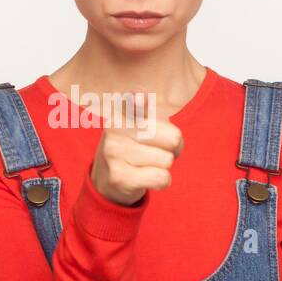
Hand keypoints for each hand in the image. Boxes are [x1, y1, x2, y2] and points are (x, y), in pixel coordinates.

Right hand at [89, 89, 183, 205]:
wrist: (108, 177)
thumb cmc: (136, 144)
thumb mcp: (145, 121)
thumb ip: (152, 108)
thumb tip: (147, 107)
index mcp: (123, 109)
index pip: (133, 100)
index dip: (140, 100)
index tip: (139, 100)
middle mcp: (114, 128)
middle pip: (173, 138)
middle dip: (173, 148)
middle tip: (155, 149)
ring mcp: (114, 152)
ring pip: (167, 160)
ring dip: (164, 166)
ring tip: (148, 163)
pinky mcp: (119, 177)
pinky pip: (161, 178)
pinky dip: (161, 181)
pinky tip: (146, 177)